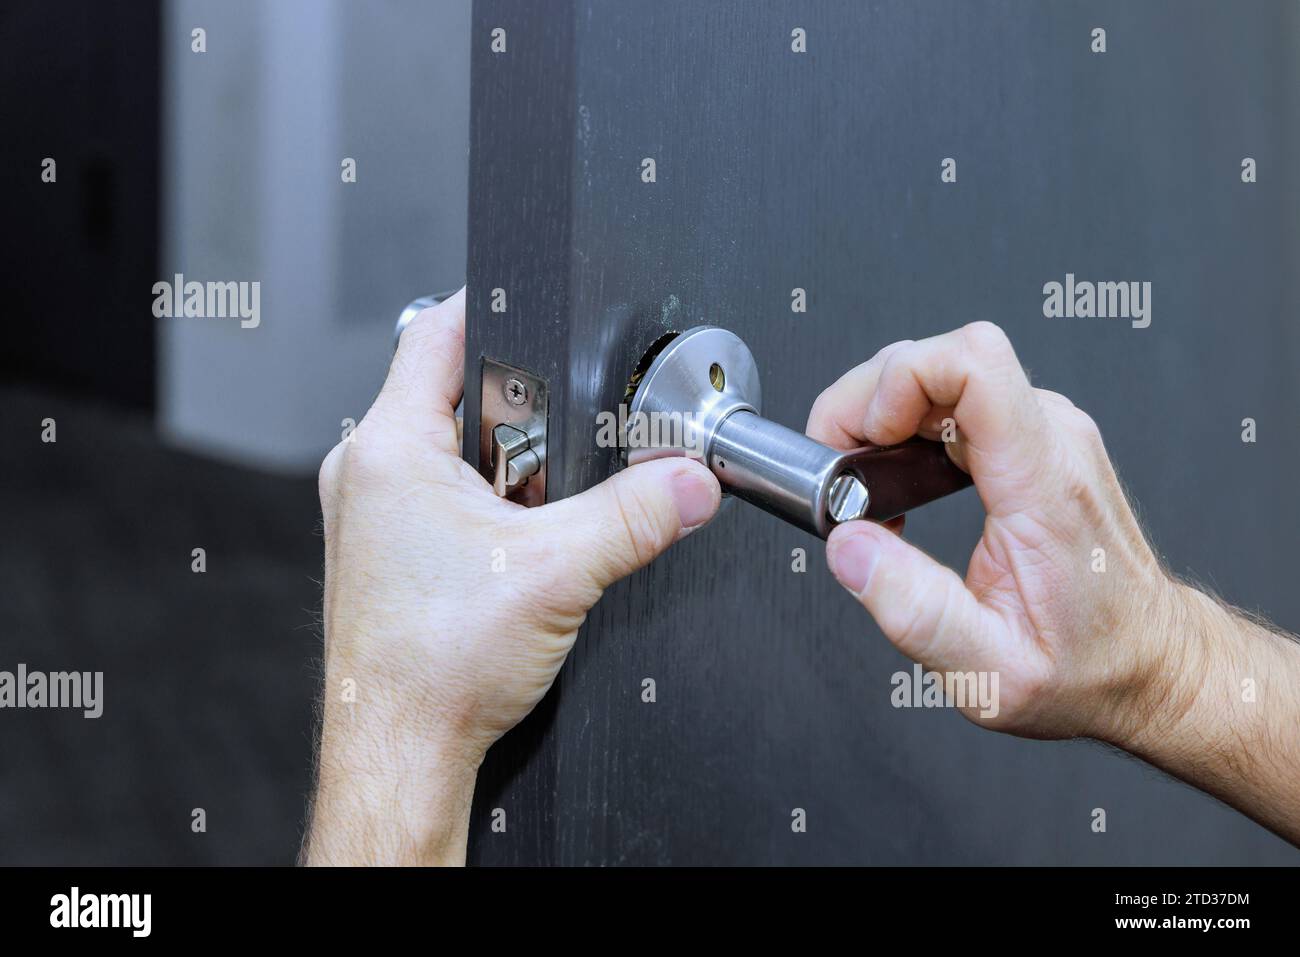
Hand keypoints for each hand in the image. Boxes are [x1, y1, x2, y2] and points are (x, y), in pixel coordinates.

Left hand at [305, 290, 720, 863]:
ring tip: (536, 515)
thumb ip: (636, 515)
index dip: (493, 307)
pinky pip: (445, 494)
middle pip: (459, 392)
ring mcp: (373, 512)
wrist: (401, 750)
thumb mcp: (559, 572)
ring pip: (456, 449)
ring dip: (509, 468)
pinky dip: (490, 506)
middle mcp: (368, 472)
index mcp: (389, 449)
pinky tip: (515, 549)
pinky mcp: (388, 548)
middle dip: (523, 411)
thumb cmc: (433, 669)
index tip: (537, 307)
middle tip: (560, 449)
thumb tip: (688, 482)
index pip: (436, 330)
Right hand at [808, 321, 1183, 743]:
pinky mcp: (1032, 436)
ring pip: (944, 368)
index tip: (865, 439)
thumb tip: (849, 547)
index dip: (900, 381)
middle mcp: (1051, 439)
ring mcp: (1046, 431)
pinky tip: (897, 479)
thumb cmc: (1085, 664)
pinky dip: (907, 423)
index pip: (975, 364)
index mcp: (1043, 485)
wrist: (1149, 661)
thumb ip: (914, 611)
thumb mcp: (990, 672)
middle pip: (943, 357)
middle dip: (869, 402)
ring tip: (866, 485)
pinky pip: (956, 394)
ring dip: (884, 413)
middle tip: (842, 473)